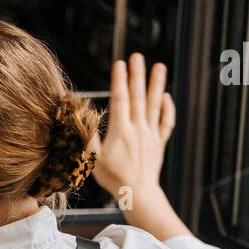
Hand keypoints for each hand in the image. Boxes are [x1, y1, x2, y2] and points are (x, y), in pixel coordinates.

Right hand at [93, 53, 189, 241]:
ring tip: (159, 66)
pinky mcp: (159, 142)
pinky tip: (166, 95)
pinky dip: (167, 107)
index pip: (120, 100)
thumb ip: (88, 139)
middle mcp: (138, 129)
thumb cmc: (113, 179)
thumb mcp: (93, 161)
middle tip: (137, 56)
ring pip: (154, 104)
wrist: (138, 193)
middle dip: (137, 75)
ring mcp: (150, 134)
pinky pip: (165, 121)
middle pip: (138, 96)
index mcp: (120, 131)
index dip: (119, 80)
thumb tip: (80, 120)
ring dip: (156, 84)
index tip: (119, 64)